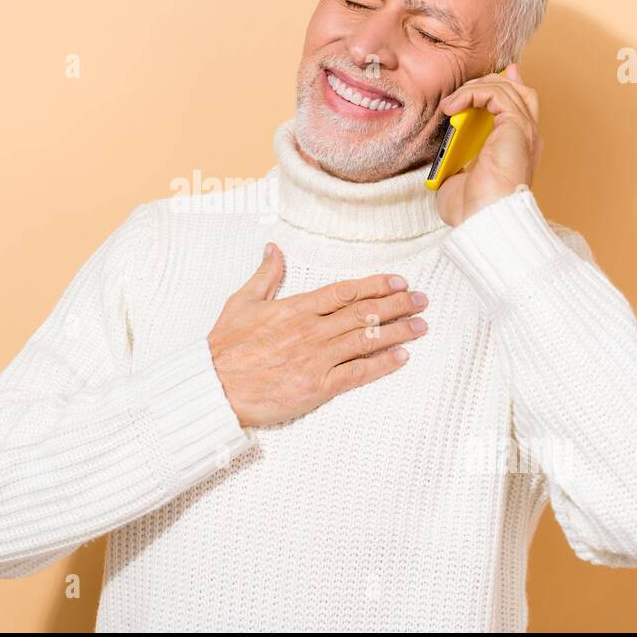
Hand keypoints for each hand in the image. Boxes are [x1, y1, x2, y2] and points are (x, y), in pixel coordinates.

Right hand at [207, 243, 427, 426]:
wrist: (214, 387)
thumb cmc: (225, 347)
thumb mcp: (242, 302)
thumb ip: (265, 275)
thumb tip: (274, 249)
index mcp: (296, 307)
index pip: (345, 291)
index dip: (375, 285)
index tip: (398, 282)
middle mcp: (311, 330)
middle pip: (363, 312)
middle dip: (397, 305)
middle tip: (422, 300)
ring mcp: (317, 358)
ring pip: (366, 339)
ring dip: (398, 331)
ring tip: (421, 325)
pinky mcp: (318, 386)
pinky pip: (357, 373)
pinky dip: (382, 364)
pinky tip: (401, 357)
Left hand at [432, 62, 542, 226]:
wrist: (484, 218)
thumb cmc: (472, 211)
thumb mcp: (457, 181)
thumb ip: (456, 164)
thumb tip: (446, 158)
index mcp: (516, 151)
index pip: (517, 111)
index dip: (502, 92)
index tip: (477, 86)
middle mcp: (525, 139)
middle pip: (520, 92)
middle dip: (494, 81)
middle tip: (466, 87)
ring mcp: (524, 131)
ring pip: (506, 89)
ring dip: (474, 89)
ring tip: (450, 103)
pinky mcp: (517, 126)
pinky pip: (496, 93)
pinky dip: (472, 93)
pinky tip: (452, 107)